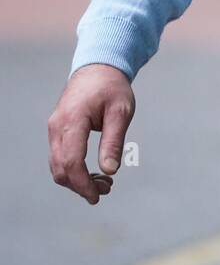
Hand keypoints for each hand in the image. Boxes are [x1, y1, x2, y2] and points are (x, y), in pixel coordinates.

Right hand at [48, 64, 134, 204]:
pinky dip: (73, 170)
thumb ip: (114, 141)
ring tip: (104, 182)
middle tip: (107, 189)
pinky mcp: (57, 131)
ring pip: (57, 166)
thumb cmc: (112, 88)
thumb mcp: (121, 112)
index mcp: (72, 120)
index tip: (98, 195)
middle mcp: (57, 126)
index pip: (71, 161)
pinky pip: (60, 157)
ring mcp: (54, 128)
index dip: (83, 183)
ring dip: (77, 180)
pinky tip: (93, 173)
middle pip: (60, 168)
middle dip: (81, 185)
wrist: (98, 68)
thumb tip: (109, 171)